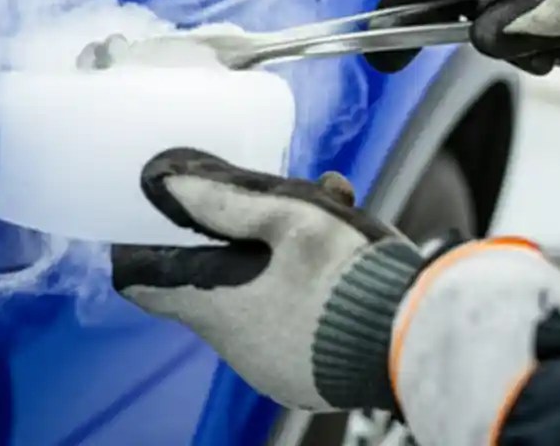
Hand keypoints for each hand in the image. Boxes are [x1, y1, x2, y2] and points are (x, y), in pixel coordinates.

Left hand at [111, 148, 421, 412]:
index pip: (141, 282)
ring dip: (272, 265)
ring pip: (250, 302)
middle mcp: (234, 346)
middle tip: (271, 207)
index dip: (140, 249)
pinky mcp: (303, 377)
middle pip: (205, 285)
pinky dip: (297, 296)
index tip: (148, 226)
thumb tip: (161, 182)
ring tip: (326, 222)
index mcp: (215, 306)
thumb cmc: (351, 273)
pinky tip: (336, 269)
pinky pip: (284, 328)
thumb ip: (221, 199)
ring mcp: (269, 368)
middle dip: (231, 243)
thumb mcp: (289, 215)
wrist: (419, 338)